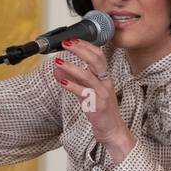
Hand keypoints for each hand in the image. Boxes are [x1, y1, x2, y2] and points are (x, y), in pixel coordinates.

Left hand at [52, 38, 133, 160]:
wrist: (112, 131)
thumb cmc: (101, 112)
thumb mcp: (87, 93)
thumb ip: (74, 80)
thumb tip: (58, 69)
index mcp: (104, 78)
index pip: (98, 55)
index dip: (86, 46)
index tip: (72, 39)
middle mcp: (105, 83)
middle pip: (96, 60)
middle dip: (80, 49)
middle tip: (66, 44)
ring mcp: (102, 94)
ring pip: (88, 75)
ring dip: (71, 67)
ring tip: (58, 62)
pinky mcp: (97, 106)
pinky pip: (84, 93)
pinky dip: (72, 86)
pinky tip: (61, 81)